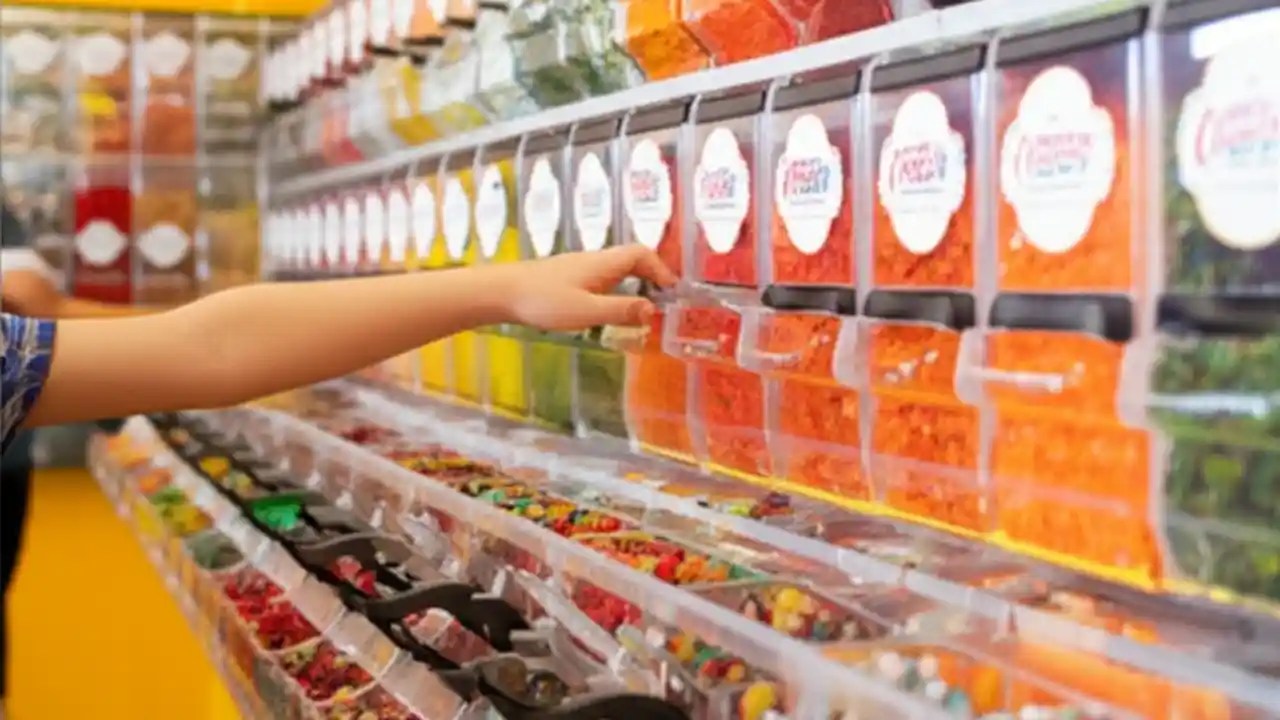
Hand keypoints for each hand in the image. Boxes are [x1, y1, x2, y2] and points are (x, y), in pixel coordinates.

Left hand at [496, 245, 677, 331]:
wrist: (501, 292)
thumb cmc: (543, 301)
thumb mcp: (586, 311)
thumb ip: (619, 310)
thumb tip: (651, 310)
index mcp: (602, 264)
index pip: (641, 254)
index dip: (660, 268)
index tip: (671, 290)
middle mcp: (593, 261)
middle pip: (630, 258)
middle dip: (651, 274)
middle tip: (662, 297)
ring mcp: (578, 268)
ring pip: (615, 268)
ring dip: (633, 281)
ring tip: (641, 305)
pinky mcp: (566, 277)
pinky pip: (601, 277)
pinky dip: (615, 288)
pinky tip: (608, 307)